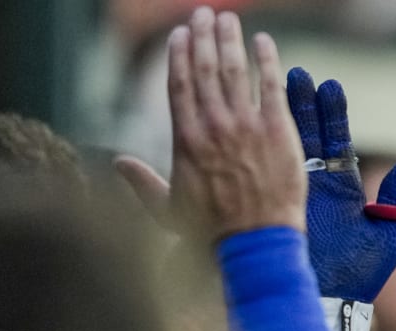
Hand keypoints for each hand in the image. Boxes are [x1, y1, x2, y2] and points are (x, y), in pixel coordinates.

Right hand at [161, 8, 305, 240]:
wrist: (255, 244)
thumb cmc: (211, 233)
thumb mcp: (167, 209)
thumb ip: (142, 182)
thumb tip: (117, 163)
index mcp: (186, 139)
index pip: (179, 84)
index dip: (179, 55)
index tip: (180, 34)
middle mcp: (213, 126)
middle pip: (206, 69)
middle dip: (203, 37)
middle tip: (205, 13)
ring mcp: (246, 126)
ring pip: (235, 70)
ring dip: (230, 40)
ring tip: (229, 19)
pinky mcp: (278, 131)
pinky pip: (271, 85)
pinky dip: (267, 60)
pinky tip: (264, 41)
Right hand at [287, 68, 395, 302]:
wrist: (331, 304)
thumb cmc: (361, 274)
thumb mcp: (387, 233)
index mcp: (343, 188)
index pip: (337, 142)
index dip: (332, 114)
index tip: (329, 86)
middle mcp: (317, 187)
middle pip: (308, 136)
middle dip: (301, 106)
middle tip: (295, 74)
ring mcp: (295, 196)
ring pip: (286, 150)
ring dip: (280, 119)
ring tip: (273, 87)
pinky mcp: (278, 209)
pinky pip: (269, 176)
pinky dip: (264, 151)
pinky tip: (254, 125)